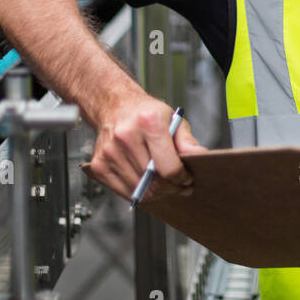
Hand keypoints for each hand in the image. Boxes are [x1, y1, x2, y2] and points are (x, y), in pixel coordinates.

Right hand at [79, 89, 206, 202]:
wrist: (115, 106)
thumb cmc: (145, 114)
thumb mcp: (173, 119)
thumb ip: (187, 140)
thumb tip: (200, 156)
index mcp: (148, 122)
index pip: (169, 167)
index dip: (182, 178)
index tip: (186, 178)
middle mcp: (126, 136)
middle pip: (155, 182)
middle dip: (172, 188)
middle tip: (179, 185)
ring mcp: (110, 152)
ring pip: (140, 190)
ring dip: (157, 193)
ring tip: (164, 183)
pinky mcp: (99, 165)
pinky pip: (124, 192)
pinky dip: (139, 192)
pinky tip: (146, 182)